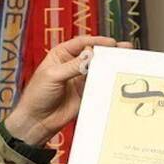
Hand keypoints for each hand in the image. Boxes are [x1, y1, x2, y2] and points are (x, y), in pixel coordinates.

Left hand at [4, 35, 129, 145]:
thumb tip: (91, 55)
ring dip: (111, 66)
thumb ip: (73, 66)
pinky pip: (99, 85)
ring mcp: (80, 79)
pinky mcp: (85, 94)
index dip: (97, 42)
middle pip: (94, 54)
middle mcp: (72, 65)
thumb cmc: (37, 95)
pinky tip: (117, 78)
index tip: (111, 43)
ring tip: (125, 62)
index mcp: (61, 54)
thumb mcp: (53, 75)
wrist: (37, 120)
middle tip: (124, 49)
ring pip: (99, 69)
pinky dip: (107, 82)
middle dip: (109, 52)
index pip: (82, 43)